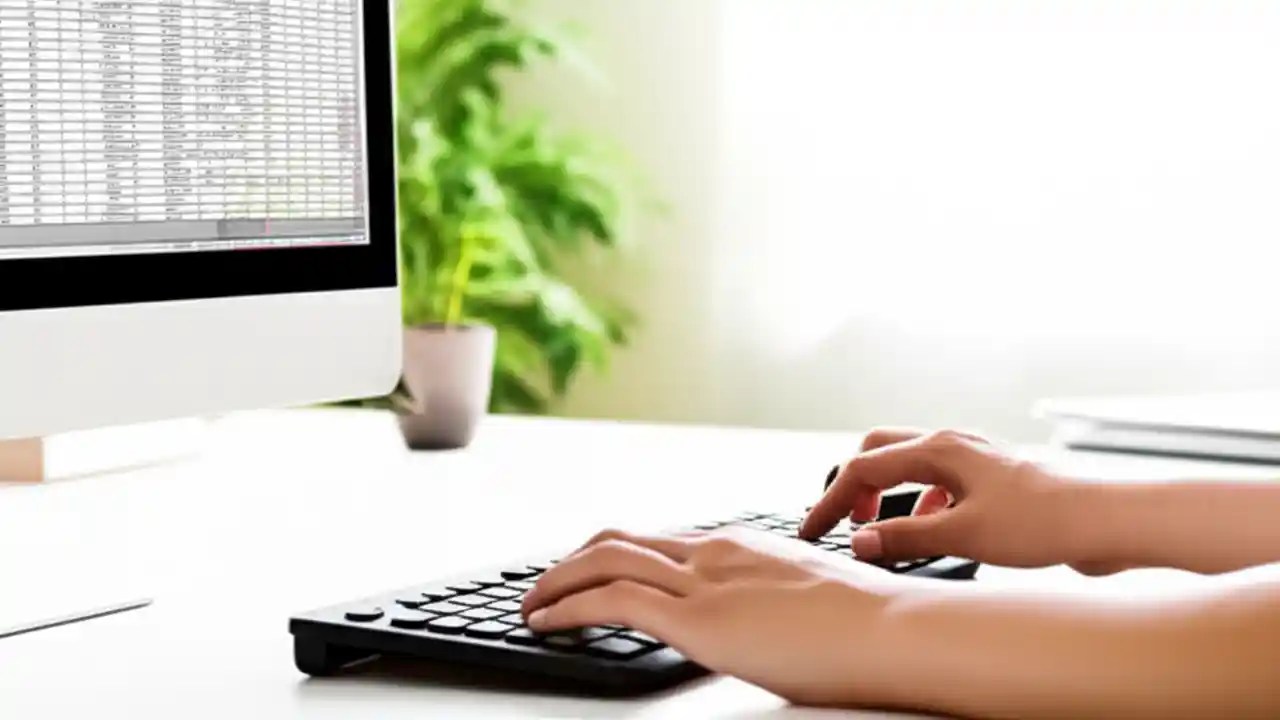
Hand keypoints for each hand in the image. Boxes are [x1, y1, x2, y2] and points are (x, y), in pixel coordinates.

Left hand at [520, 526, 911, 705]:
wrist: (896, 630)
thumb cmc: (870, 623)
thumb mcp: (807, 600)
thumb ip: (770, 603)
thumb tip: (763, 623)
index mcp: (740, 546)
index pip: (658, 543)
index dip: (611, 555)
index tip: (587, 571)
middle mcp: (713, 551)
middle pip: (619, 541)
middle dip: (572, 562)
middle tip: (546, 584)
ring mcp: (704, 580)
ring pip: (603, 561)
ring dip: (556, 582)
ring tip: (531, 605)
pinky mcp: (698, 618)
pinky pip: (610, 601)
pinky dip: (567, 607)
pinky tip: (546, 622)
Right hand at [801, 428, 1119, 572]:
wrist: (1104, 521)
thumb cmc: (1042, 521)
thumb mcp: (963, 536)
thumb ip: (904, 538)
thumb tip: (859, 541)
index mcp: (940, 449)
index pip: (865, 470)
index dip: (832, 501)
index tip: (812, 529)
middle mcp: (954, 443)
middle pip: (881, 450)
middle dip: (854, 484)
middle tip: (842, 520)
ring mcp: (974, 457)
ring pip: (911, 462)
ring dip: (886, 491)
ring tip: (878, 527)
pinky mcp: (992, 476)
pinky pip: (939, 478)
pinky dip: (919, 500)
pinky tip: (930, 526)